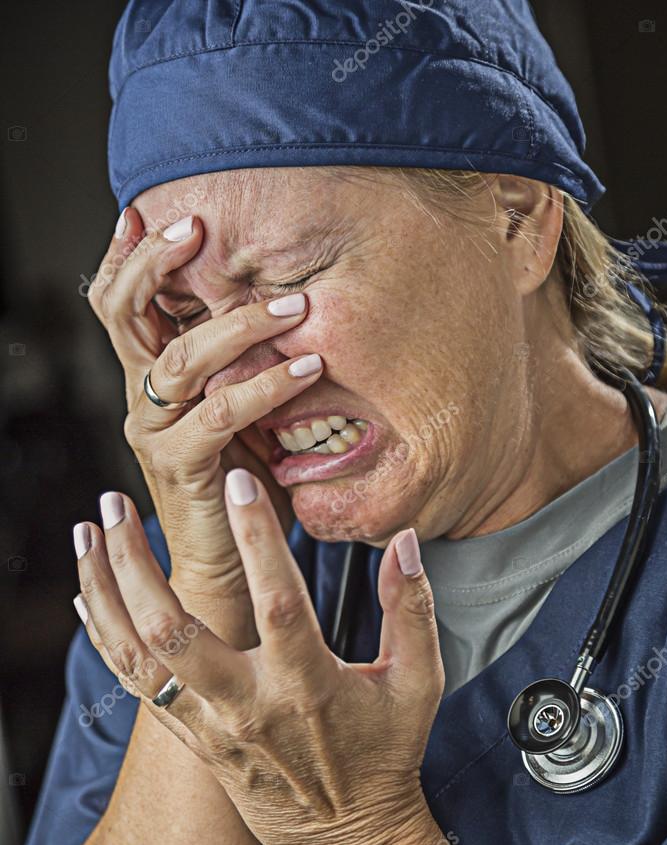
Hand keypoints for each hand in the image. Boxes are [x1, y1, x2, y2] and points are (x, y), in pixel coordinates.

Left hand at [72, 473, 444, 844]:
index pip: (278, 603)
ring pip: (139, 657)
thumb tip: (406, 542)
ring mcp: (211, 726)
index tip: (239, 482)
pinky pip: (135, 687)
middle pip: (174, 632)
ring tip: (86, 536)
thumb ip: (412, 609)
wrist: (345, 839)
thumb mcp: (417, 682)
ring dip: (104, 593)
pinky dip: (104, 638)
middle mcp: (247, 706)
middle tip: (116, 504)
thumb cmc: (384, 755)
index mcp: (307, 686)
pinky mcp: (192, 739)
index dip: (258, 540)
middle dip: (137, 564)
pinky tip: (86, 596)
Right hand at [87, 207, 320, 639]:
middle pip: (125, 315)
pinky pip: (219, 414)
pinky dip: (263, 387)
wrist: (226, 567)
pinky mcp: (181, 466)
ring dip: (238, 325)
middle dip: (157, 264)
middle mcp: (142, 399)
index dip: (126, 258)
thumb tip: (280, 305)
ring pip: (181, 360)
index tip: (148, 213)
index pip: (120, 306)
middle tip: (200, 226)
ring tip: (294, 307)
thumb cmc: (238, 485)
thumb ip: (238, 367)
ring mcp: (156, 432)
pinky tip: (304, 370)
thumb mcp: (236, 412)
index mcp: (150, 380)